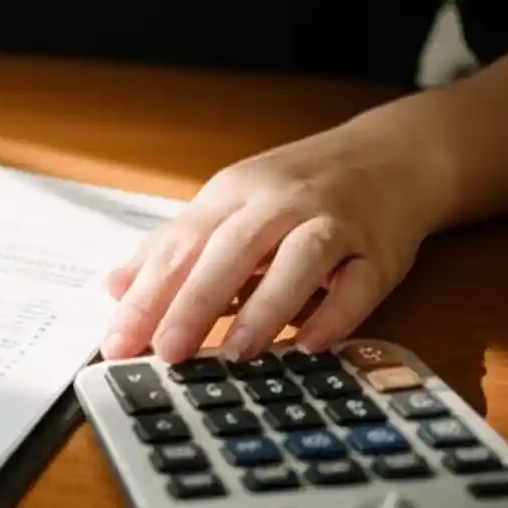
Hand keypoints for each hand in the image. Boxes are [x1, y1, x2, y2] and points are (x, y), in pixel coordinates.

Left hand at [100, 118, 440, 362]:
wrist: (393, 154)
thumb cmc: (297, 187)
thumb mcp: (228, 205)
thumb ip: (173, 247)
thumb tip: (114, 287)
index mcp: (232, 192)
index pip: (180, 244)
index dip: (146, 293)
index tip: (117, 340)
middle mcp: (280, 202)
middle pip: (231, 250)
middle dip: (194, 302)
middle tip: (167, 351)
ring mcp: (334, 222)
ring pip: (298, 260)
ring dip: (265, 307)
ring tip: (235, 353)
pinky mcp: (379, 249)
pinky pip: (360, 283)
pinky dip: (336, 315)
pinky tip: (310, 344)